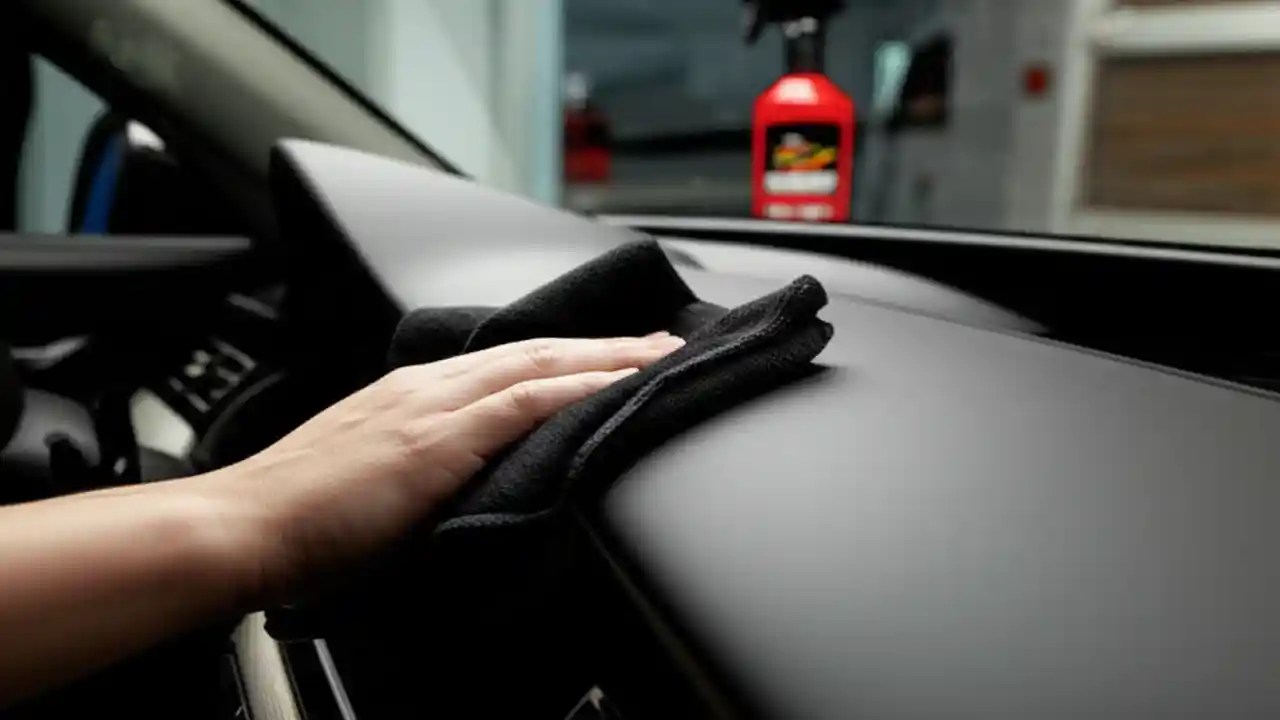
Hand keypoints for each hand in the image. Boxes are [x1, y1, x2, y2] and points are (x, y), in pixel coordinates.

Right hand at [195, 333, 683, 605]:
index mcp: (411, 393)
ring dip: (608, 357)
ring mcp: (432, 407)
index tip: (612, 355)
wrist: (244, 526)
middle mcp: (426, 385)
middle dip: (604, 345)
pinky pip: (522, 402)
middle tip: (661, 341)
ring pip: (540, 366)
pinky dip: (576, 387)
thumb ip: (422, 464)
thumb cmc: (299, 514)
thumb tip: (466, 477)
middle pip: (536, 351)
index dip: (567, 355)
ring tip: (661, 356)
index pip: (507, 362)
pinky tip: (616, 383)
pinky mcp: (436, 439)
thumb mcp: (373, 475)